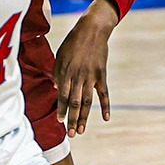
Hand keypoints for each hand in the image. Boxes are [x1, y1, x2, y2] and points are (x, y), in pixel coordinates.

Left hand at [54, 0, 116, 135]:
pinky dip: (106, 106)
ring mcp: (90, 76)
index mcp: (65, 72)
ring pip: (87, 101)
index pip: (63, 96)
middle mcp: (77, 76)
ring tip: (81, 131)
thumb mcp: (60, 56)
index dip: (62, 110)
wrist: (92, 29)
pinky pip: (104, 93)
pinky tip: (106, 118)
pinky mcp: (101, 75)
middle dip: (72, 119)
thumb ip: (58, 74)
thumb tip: (58, 90)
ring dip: (84, 118)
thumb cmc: (73, 43)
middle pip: (75, 102)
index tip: (60, 122)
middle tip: (71, 134)